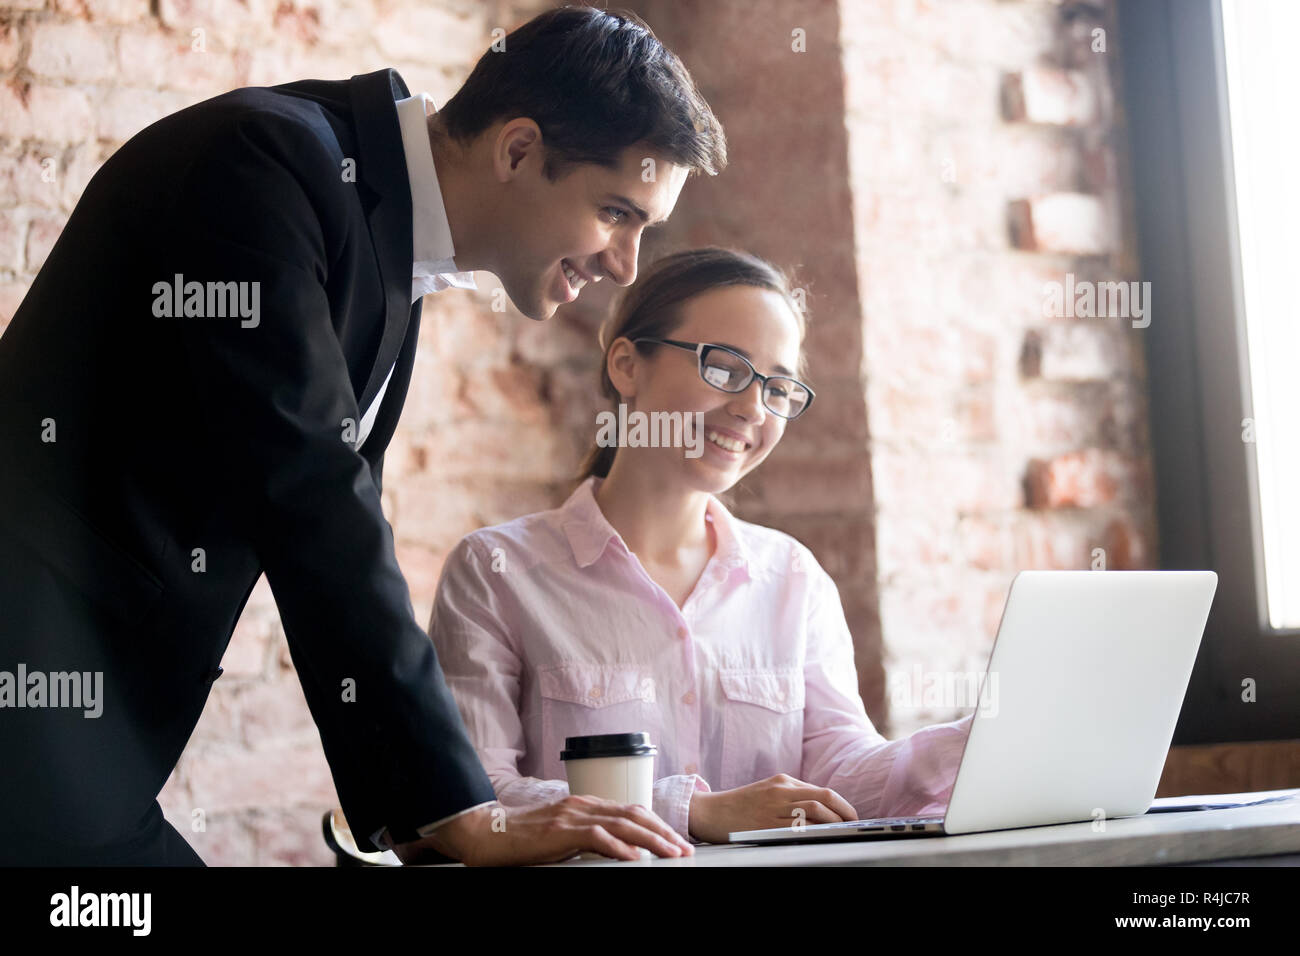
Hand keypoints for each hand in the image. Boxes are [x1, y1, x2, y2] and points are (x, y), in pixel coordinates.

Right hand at [391, 796, 695, 865]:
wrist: (489, 833)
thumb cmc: (522, 838)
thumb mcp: (562, 834)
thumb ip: (587, 835)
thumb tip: (615, 849)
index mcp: (585, 803)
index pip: (630, 810)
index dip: (656, 824)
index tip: (675, 839)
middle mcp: (583, 804)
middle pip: (634, 814)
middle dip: (663, 831)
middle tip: (684, 847)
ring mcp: (572, 815)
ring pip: (622, 823)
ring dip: (651, 839)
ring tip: (671, 852)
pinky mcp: (561, 830)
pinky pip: (597, 837)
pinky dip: (620, 847)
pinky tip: (635, 857)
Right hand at [688, 774, 856, 843]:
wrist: (711, 811)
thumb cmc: (741, 804)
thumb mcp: (767, 791)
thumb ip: (791, 796)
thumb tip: (821, 809)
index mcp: (783, 781)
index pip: (822, 791)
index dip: (842, 805)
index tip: (850, 816)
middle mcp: (781, 791)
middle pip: (823, 798)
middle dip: (844, 812)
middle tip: (853, 824)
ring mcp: (774, 807)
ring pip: (814, 811)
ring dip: (834, 822)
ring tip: (841, 831)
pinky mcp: (766, 823)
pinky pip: (797, 826)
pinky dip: (814, 830)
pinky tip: (821, 837)